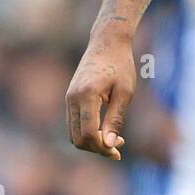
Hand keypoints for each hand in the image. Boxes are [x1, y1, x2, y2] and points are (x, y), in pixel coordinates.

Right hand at [65, 26, 134, 159]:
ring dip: (92, 142)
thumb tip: (110, 145)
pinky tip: (104, 130)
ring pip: (73, 134)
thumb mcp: (125, 92)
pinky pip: (73, 125)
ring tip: (115, 140)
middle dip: (97, 148)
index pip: (88, 133)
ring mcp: (68, 99)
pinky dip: (87, 133)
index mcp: (86, 95)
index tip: (119, 151)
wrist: (107, 42)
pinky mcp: (70, 98)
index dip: (102, 147)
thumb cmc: (121, 65)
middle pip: (78, 139)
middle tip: (119, 147)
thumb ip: (116, 118)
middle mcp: (72, 99)